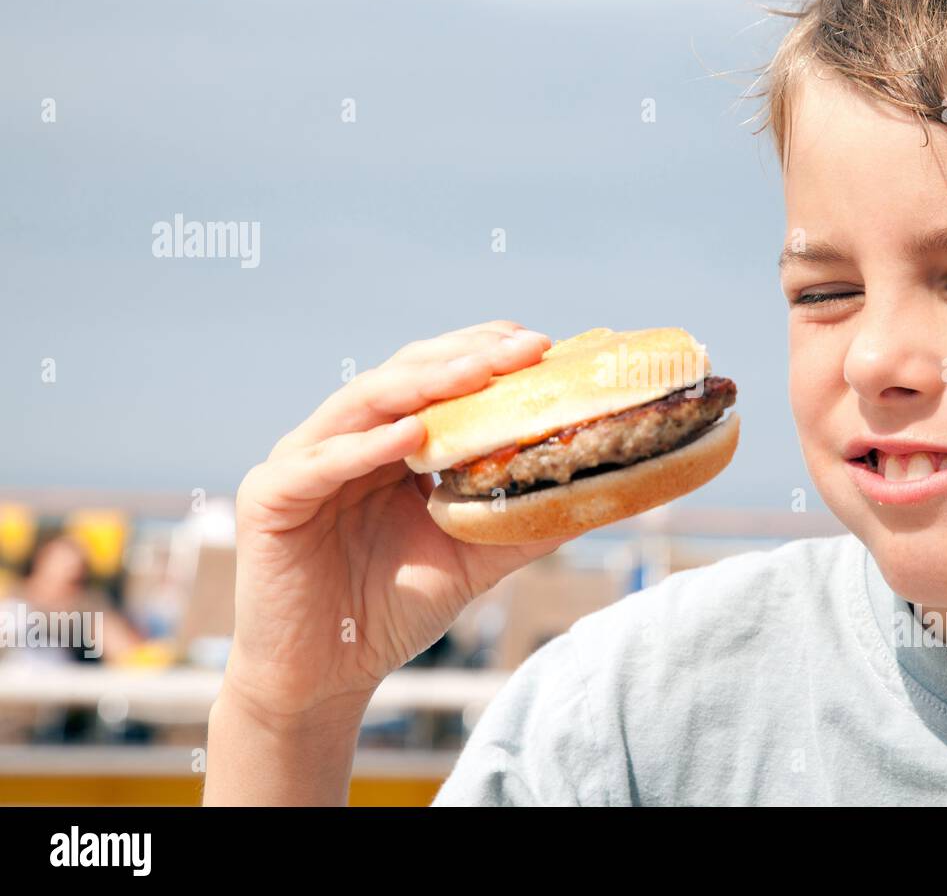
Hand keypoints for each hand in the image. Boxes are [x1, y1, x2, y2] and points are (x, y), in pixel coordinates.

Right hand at [222, 320, 564, 724]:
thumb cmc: (390, 610)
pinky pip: (321, 461)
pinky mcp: (271, 497)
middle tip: (522, 347)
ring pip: (364, 402)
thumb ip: (521, 523)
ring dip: (422, 384)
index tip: (542, 347)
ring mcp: (304, 461)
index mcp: (390, 444)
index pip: (438, 380)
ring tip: (477, 373)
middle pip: (406, 376)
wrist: (324, 677)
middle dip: (466, 357)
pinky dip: (365, 445)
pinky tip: (411, 433)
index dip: (486, 357)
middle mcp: (346, 439)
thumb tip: (597, 496)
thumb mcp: (471, 558)